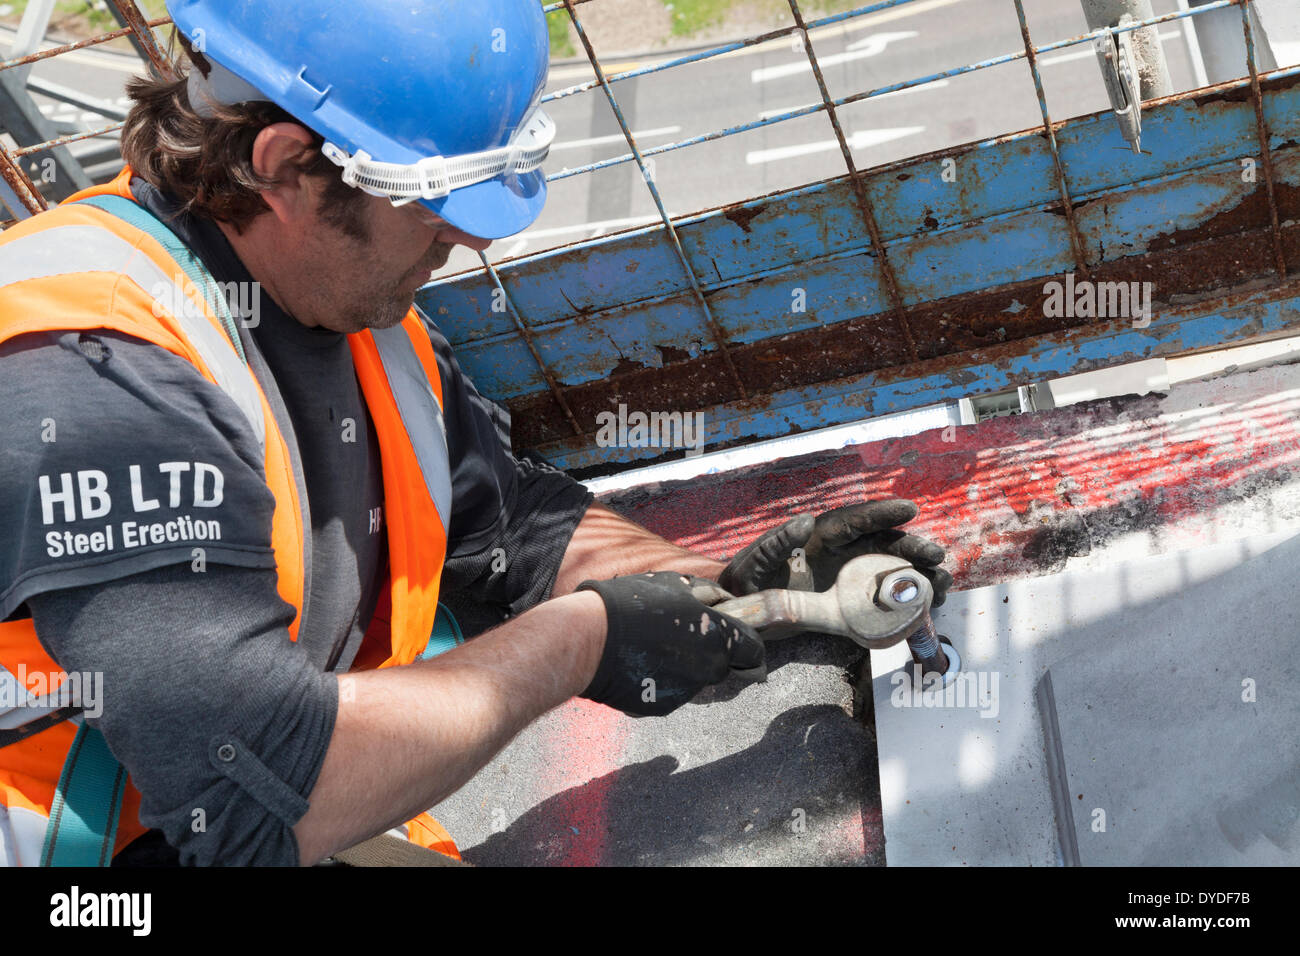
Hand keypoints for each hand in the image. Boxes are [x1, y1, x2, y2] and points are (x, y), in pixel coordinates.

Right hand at [576, 571, 764, 715]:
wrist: (589, 639)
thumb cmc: (632, 605)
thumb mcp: (674, 584)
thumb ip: (706, 596)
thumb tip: (723, 602)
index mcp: (718, 637)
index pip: (754, 651)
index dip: (747, 645)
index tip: (738, 642)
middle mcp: (708, 668)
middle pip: (722, 666)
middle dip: (710, 654)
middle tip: (683, 637)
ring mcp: (685, 691)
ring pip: (694, 679)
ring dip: (683, 666)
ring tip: (653, 646)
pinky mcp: (661, 707)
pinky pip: (669, 692)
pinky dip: (660, 680)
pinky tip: (640, 663)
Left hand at [717, 499, 952, 606]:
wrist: (747, 611)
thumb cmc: (748, 581)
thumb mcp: (754, 562)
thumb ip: (776, 542)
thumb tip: (805, 522)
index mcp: (820, 536)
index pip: (855, 521)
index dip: (882, 513)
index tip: (909, 509)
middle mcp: (842, 552)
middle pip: (883, 544)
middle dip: (911, 548)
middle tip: (936, 556)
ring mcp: (851, 576)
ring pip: (893, 569)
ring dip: (920, 575)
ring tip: (944, 584)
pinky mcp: (854, 602)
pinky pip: (886, 599)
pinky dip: (911, 601)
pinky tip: (933, 606)